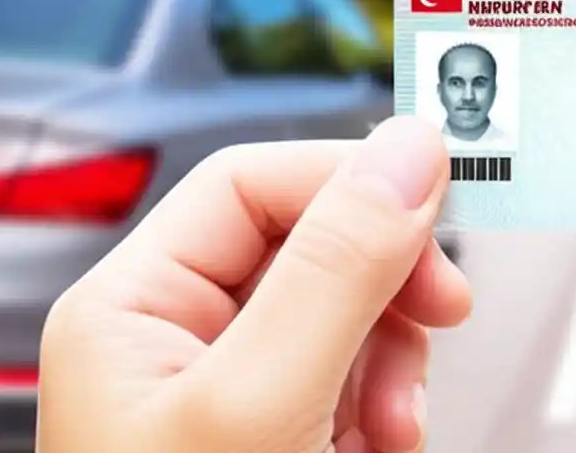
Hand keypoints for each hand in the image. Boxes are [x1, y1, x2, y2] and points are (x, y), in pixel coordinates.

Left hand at [37, 117, 468, 452]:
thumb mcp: (261, 403)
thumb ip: (335, 272)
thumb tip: (408, 152)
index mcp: (133, 309)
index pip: (251, 183)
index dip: (349, 181)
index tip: (436, 198)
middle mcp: (180, 340)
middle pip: (317, 247)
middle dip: (388, 288)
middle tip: (441, 310)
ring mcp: (236, 392)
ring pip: (352, 316)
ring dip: (398, 363)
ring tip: (395, 426)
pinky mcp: (285, 433)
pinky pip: (361, 379)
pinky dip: (392, 410)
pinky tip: (382, 448)